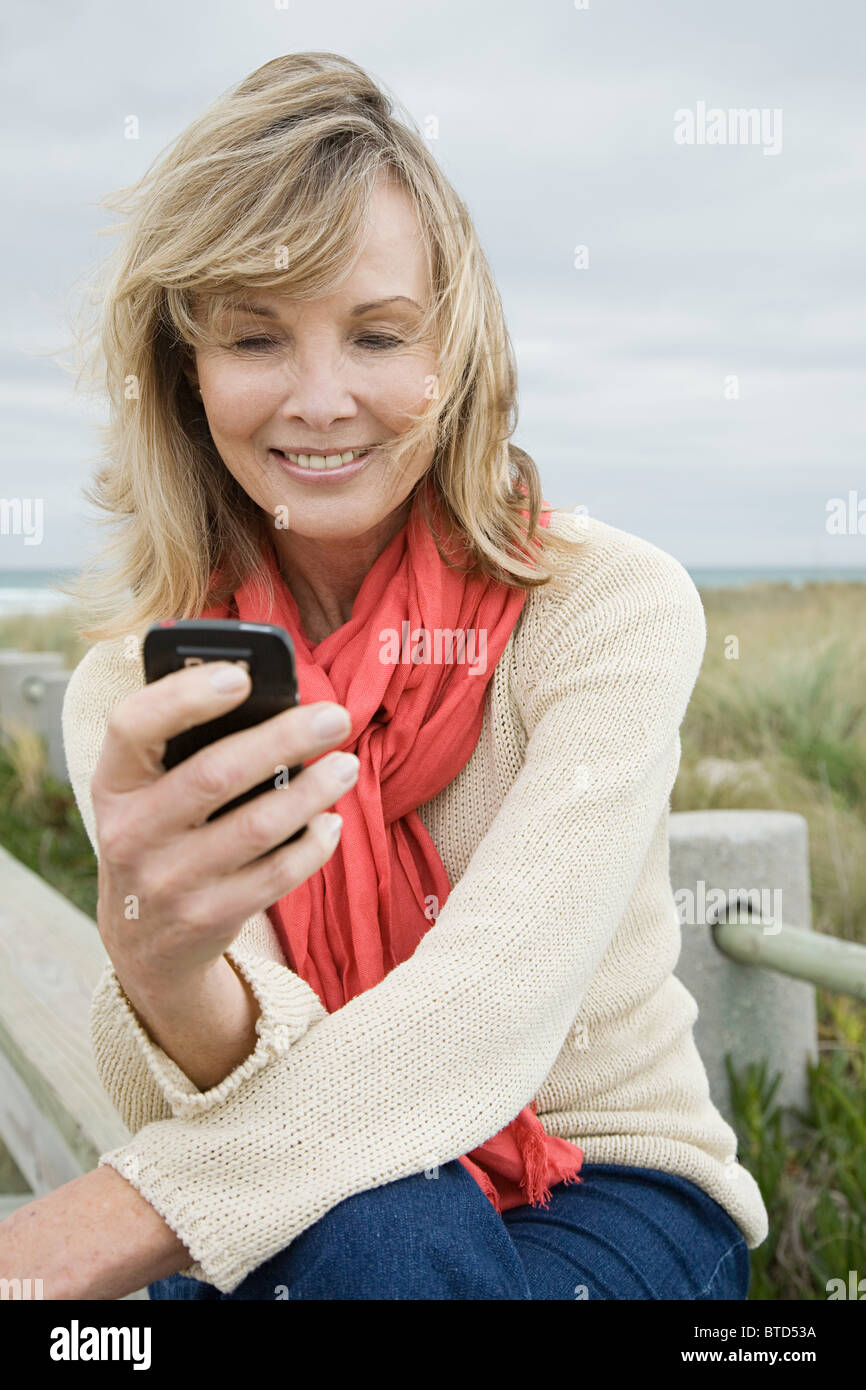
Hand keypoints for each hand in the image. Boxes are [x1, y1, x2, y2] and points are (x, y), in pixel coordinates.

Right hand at [90, 661, 358, 1007]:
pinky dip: (313, 844)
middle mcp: (131, 834)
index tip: (240, 676)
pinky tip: (331, 821)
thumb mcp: (146, 793)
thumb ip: (185, 748)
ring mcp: (168, 882)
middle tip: (335, 717)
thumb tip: (272, 702)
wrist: (142, 941)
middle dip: (285, 738)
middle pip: (214, 773)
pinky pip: (277, 875)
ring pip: (257, 826)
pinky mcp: (208, 918)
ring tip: (346, 764)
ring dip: (313, 790)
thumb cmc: (160, 835)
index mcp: (114, 784)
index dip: (183, 696)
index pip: (132, 726)